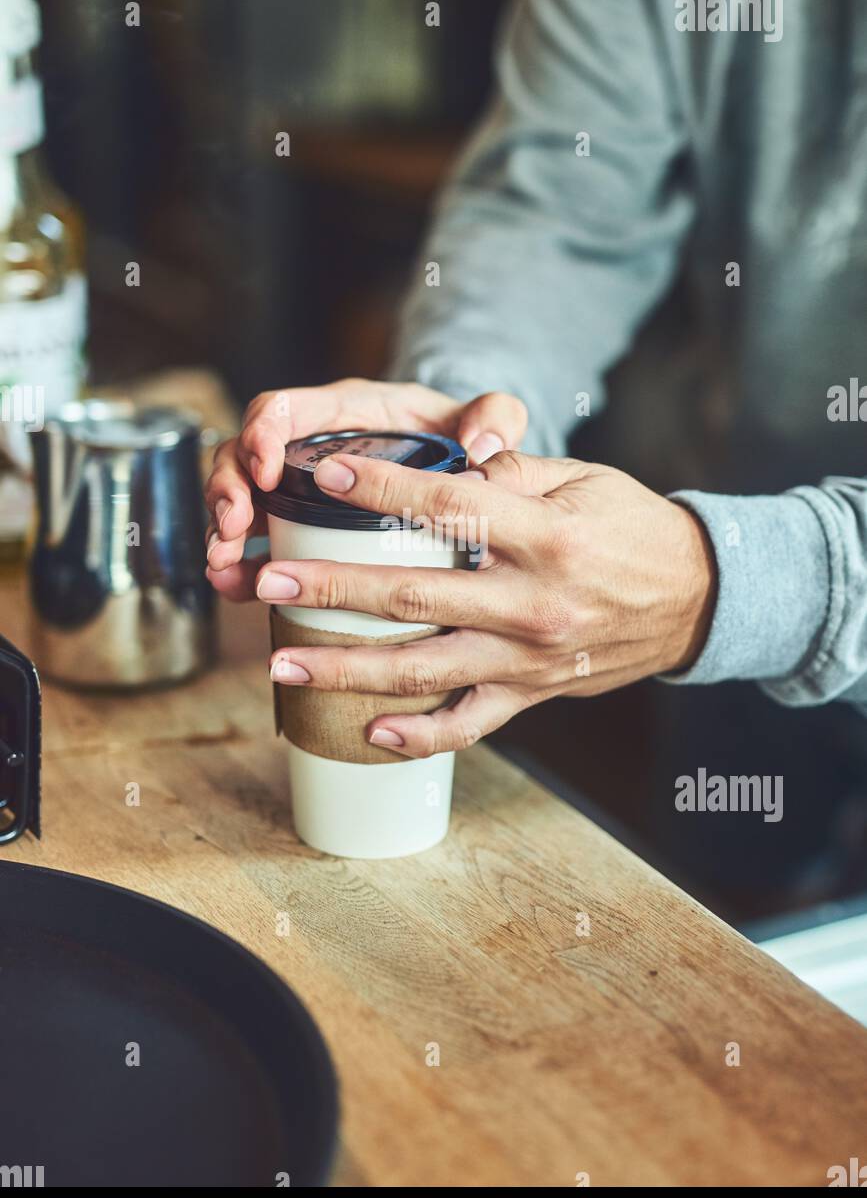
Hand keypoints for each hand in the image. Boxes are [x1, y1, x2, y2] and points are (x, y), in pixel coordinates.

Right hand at [204, 377, 527, 599]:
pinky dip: (239, 564)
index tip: (266, 469)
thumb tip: (481, 445)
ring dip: (224, 531)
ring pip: (241, 499)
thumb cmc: (468, 439)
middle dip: (229, 488)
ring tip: (225, 568)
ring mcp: (300, 488)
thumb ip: (495, 416)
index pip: (288, 407)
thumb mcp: (485, 420)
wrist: (466, 476)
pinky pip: (257, 542)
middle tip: (233, 528)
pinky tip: (233, 590)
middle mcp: (314, 445)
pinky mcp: (300, 526)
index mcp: (350, 411)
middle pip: (245, 454)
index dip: (264, 432)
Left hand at [259, 449, 717, 756]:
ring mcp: (528, 658)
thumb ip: (513, 470)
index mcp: (547, 537)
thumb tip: (450, 462)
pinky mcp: (532, 694)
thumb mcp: (585, 479)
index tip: (323, 475)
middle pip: (415, 596)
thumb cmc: (633, 527)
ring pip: (424, 669)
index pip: (450, 510)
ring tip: (282, 661)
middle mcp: (532, 603)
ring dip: (346, 666)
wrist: (696, 599)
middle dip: (333, 587)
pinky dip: (418, 735)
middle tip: (269, 579)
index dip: (382, 490)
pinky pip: (469, 724)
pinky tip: (366, 730)